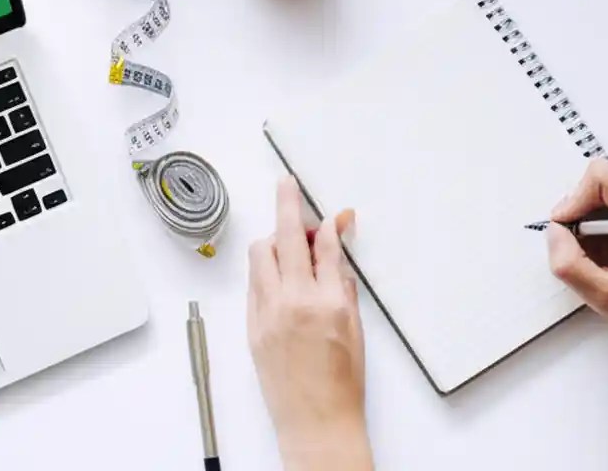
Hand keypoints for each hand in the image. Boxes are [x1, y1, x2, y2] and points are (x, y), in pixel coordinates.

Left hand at [248, 177, 371, 470]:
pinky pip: (254, 282)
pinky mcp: (251, 325)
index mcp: (328, 303)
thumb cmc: (343, 383)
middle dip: (287, 203)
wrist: (315, 423)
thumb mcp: (356, 329)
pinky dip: (265, 268)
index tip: (332, 212)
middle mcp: (294, 302)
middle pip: (286, 236)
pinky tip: (279, 273)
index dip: (329, 223)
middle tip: (287, 184)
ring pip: (260, 254)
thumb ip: (343, 285)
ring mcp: (267, 312)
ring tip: (289, 242)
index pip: (326, 246)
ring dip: (274, 237)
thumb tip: (335, 252)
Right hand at [545, 158, 607, 354]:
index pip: (602, 177)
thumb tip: (553, 232)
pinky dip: (604, 229)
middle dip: (581, 214)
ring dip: (591, 223)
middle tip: (577, 250)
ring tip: (597, 259)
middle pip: (603, 184)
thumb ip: (569, 264)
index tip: (565, 229)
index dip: (574, 199)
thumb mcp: (606, 296)